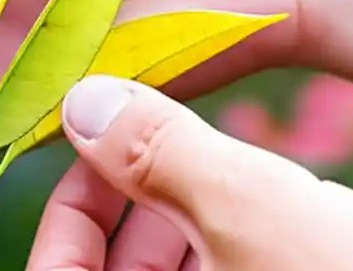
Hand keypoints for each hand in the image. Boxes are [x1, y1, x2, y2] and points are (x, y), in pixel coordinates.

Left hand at [28, 75, 352, 270]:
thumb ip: (159, 156)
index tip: (106, 146)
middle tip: (182, 147)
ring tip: (244, 183)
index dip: (73, 210)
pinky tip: (280, 217)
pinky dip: (235, 250)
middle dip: (142, 207)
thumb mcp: (253, 211)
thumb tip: (84, 101)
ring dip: (192, 224)